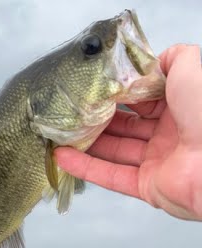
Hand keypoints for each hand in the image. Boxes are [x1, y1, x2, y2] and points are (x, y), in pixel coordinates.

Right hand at [54, 43, 201, 220]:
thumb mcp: (193, 69)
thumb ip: (174, 58)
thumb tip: (153, 59)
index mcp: (183, 108)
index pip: (144, 99)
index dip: (119, 93)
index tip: (93, 88)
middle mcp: (171, 134)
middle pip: (127, 124)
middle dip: (99, 117)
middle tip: (73, 110)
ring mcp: (158, 161)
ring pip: (116, 150)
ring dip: (88, 142)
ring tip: (62, 132)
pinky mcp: (147, 186)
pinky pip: (112, 176)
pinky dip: (85, 168)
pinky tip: (63, 157)